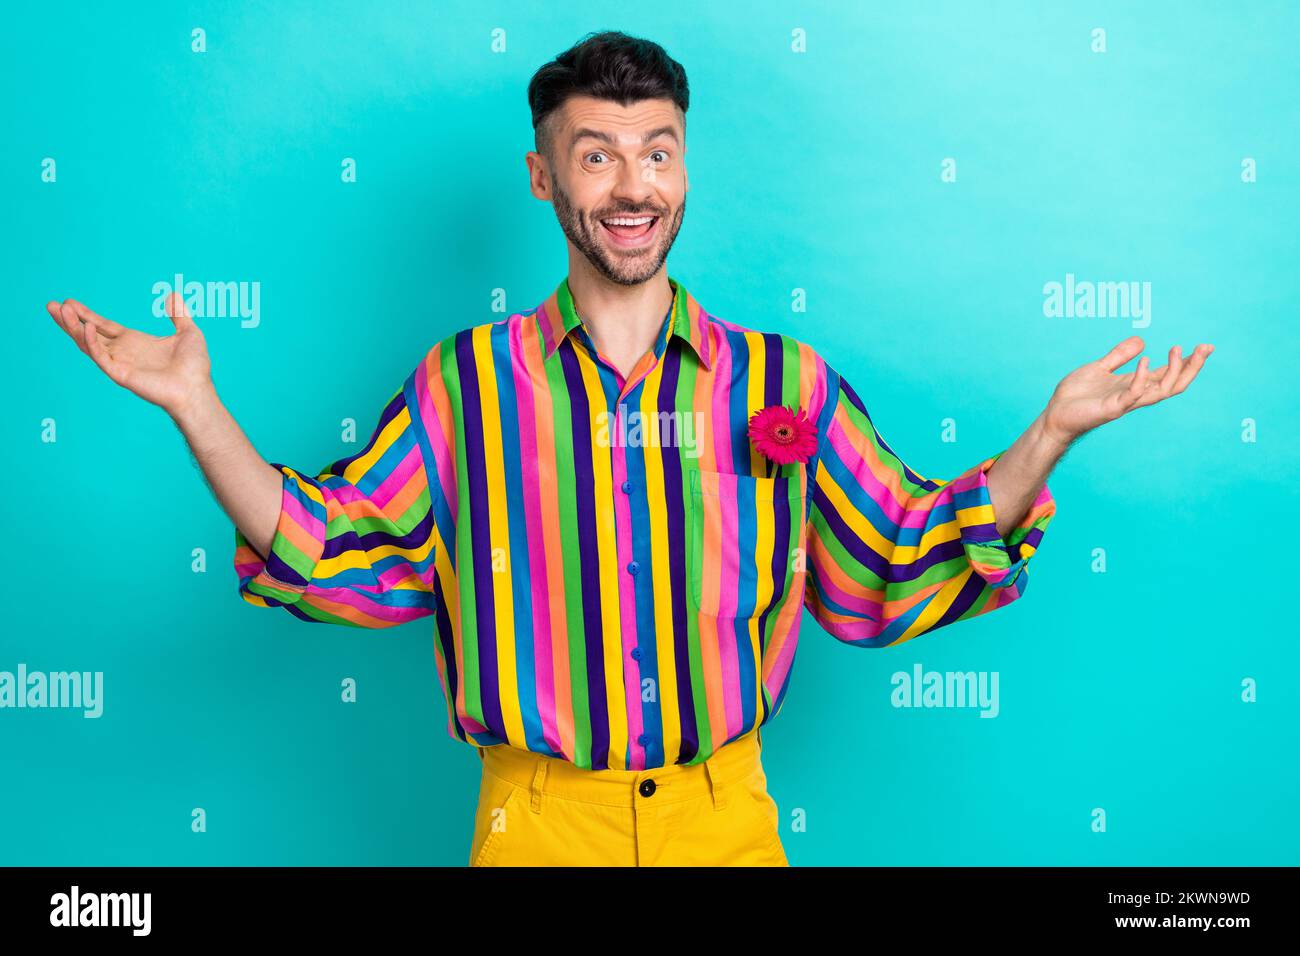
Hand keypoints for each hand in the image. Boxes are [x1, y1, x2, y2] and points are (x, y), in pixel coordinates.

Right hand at [46, 293, 213, 417]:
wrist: (197, 388)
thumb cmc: (195, 366)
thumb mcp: (188, 332)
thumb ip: (179, 314)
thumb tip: (172, 294)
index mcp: (134, 342)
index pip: (104, 326)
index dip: (87, 314)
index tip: (69, 302)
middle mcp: (123, 352)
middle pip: (88, 333)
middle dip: (70, 320)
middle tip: (52, 305)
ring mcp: (119, 364)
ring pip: (88, 344)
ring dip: (73, 328)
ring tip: (60, 311)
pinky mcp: (120, 374)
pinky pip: (100, 357)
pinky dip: (91, 342)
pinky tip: (85, 327)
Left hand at [1042, 335, 1213, 444]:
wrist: (1055, 414)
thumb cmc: (1076, 395)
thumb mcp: (1099, 368)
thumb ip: (1118, 356)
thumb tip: (1142, 340)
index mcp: (1133, 384)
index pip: (1168, 374)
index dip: (1187, 362)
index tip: (1205, 347)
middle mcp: (1135, 395)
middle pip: (1174, 384)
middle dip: (1192, 367)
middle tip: (1206, 348)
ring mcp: (1125, 402)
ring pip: (1161, 391)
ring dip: (1174, 371)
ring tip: (1178, 350)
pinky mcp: (1111, 408)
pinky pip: (1133, 394)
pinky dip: (1141, 378)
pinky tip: (1145, 360)